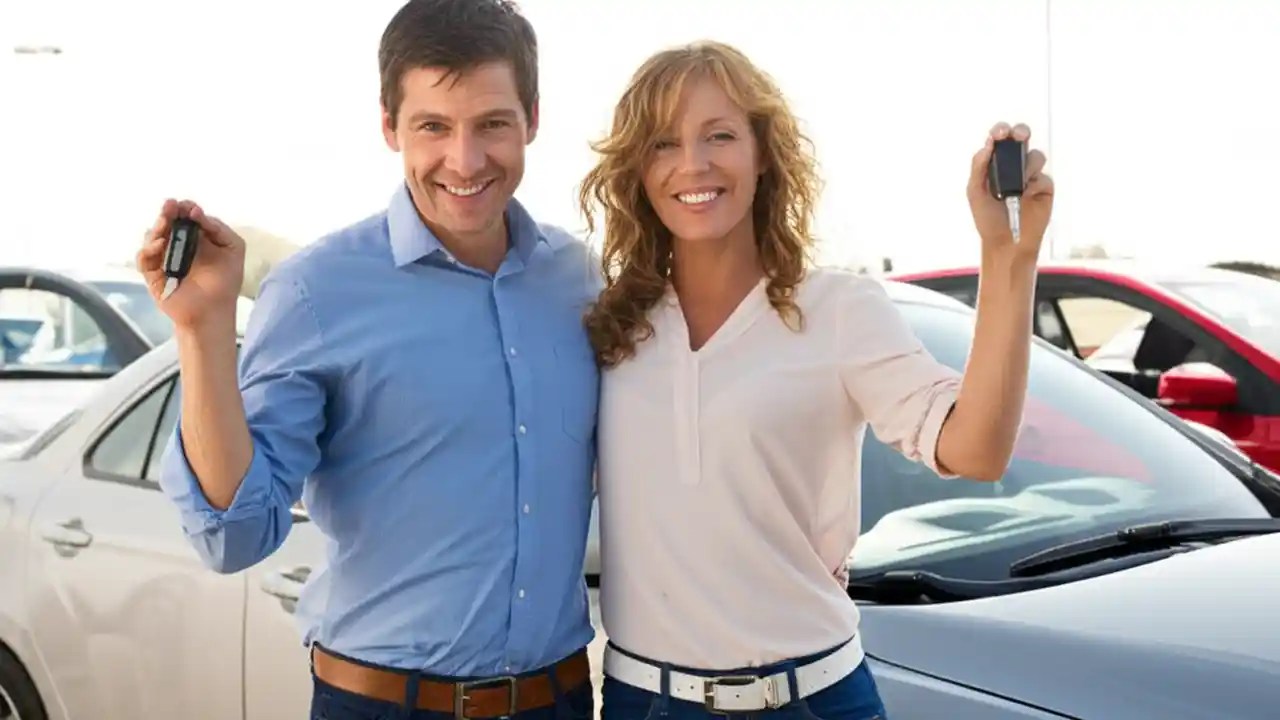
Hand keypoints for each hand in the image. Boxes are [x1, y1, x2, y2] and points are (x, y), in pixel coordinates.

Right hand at [137, 199, 245, 331]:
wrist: (213, 311)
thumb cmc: (225, 281)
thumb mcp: (232, 248)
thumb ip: (218, 228)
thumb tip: (196, 212)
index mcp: (195, 238)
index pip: (184, 218)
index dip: (183, 209)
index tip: (186, 206)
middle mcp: (177, 246)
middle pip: (166, 224)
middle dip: (167, 213)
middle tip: (170, 206)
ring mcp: (163, 259)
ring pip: (152, 237)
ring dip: (157, 227)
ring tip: (166, 221)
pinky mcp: (153, 275)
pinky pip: (145, 258)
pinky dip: (149, 249)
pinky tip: (161, 244)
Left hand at [966, 122, 1053, 258]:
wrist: (1005, 242)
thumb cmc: (987, 218)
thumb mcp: (975, 191)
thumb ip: (979, 166)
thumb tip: (987, 144)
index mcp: (995, 163)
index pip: (1000, 140)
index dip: (1001, 131)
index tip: (999, 134)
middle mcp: (1014, 166)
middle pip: (1022, 138)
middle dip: (1021, 132)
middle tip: (1018, 137)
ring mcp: (1031, 176)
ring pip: (1035, 156)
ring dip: (1026, 166)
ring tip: (1018, 185)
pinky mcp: (1045, 187)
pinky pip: (1043, 177)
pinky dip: (1033, 184)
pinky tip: (1026, 196)